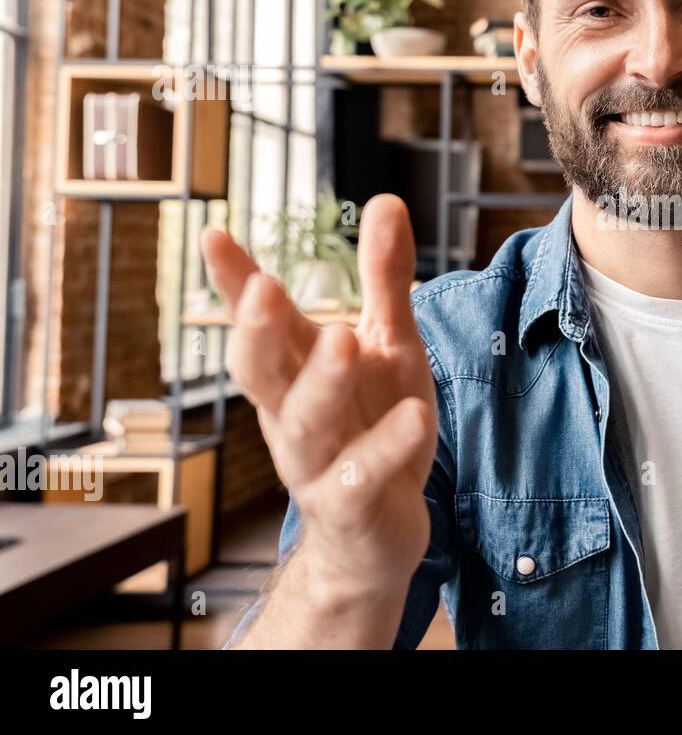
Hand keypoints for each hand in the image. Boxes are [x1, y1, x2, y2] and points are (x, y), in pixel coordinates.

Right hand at [201, 195, 436, 597]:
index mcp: (295, 372)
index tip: (213, 235)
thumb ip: (384, 281)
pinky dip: (386, 447)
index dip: (235, 284)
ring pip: (304, 426)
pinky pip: (363, 477)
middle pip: (260, 374)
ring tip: (344, 340)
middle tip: (266, 286)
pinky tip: (416, 416)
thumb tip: (387, 200)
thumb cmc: (376, 423)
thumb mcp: (389, 345)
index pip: (259, 324)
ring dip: (320, 384)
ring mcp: (318, 463)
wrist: (378, 534)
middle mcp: (293, 415)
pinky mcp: (352, 504)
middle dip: (257, 332)